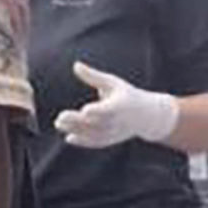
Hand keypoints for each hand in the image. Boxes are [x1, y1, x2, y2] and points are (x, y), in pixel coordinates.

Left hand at [55, 62, 180, 150]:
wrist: (148, 116)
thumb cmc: (128, 95)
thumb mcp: (114, 83)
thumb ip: (94, 76)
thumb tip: (75, 65)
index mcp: (121, 105)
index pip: (109, 109)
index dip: (98, 111)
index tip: (85, 110)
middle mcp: (119, 120)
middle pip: (98, 123)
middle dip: (79, 121)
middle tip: (60, 117)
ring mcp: (117, 131)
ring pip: (95, 134)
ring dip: (77, 131)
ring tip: (58, 124)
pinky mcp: (113, 139)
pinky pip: (97, 142)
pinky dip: (84, 142)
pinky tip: (69, 138)